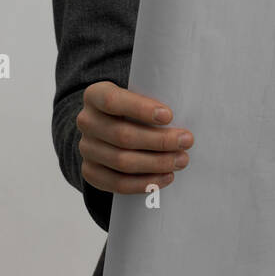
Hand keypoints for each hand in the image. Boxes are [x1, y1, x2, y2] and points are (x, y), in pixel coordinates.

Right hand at [77, 81, 193, 193]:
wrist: (109, 124)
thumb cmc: (134, 105)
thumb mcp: (138, 92)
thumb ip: (154, 95)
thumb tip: (188, 106)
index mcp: (95, 95)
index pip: (112, 101)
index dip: (141, 109)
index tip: (169, 116)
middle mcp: (86, 121)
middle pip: (122, 135)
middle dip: (159, 140)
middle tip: (187, 141)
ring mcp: (86, 148)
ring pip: (122, 161)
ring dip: (156, 163)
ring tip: (181, 160)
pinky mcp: (91, 171)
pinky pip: (117, 183)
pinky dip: (144, 183)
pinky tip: (166, 177)